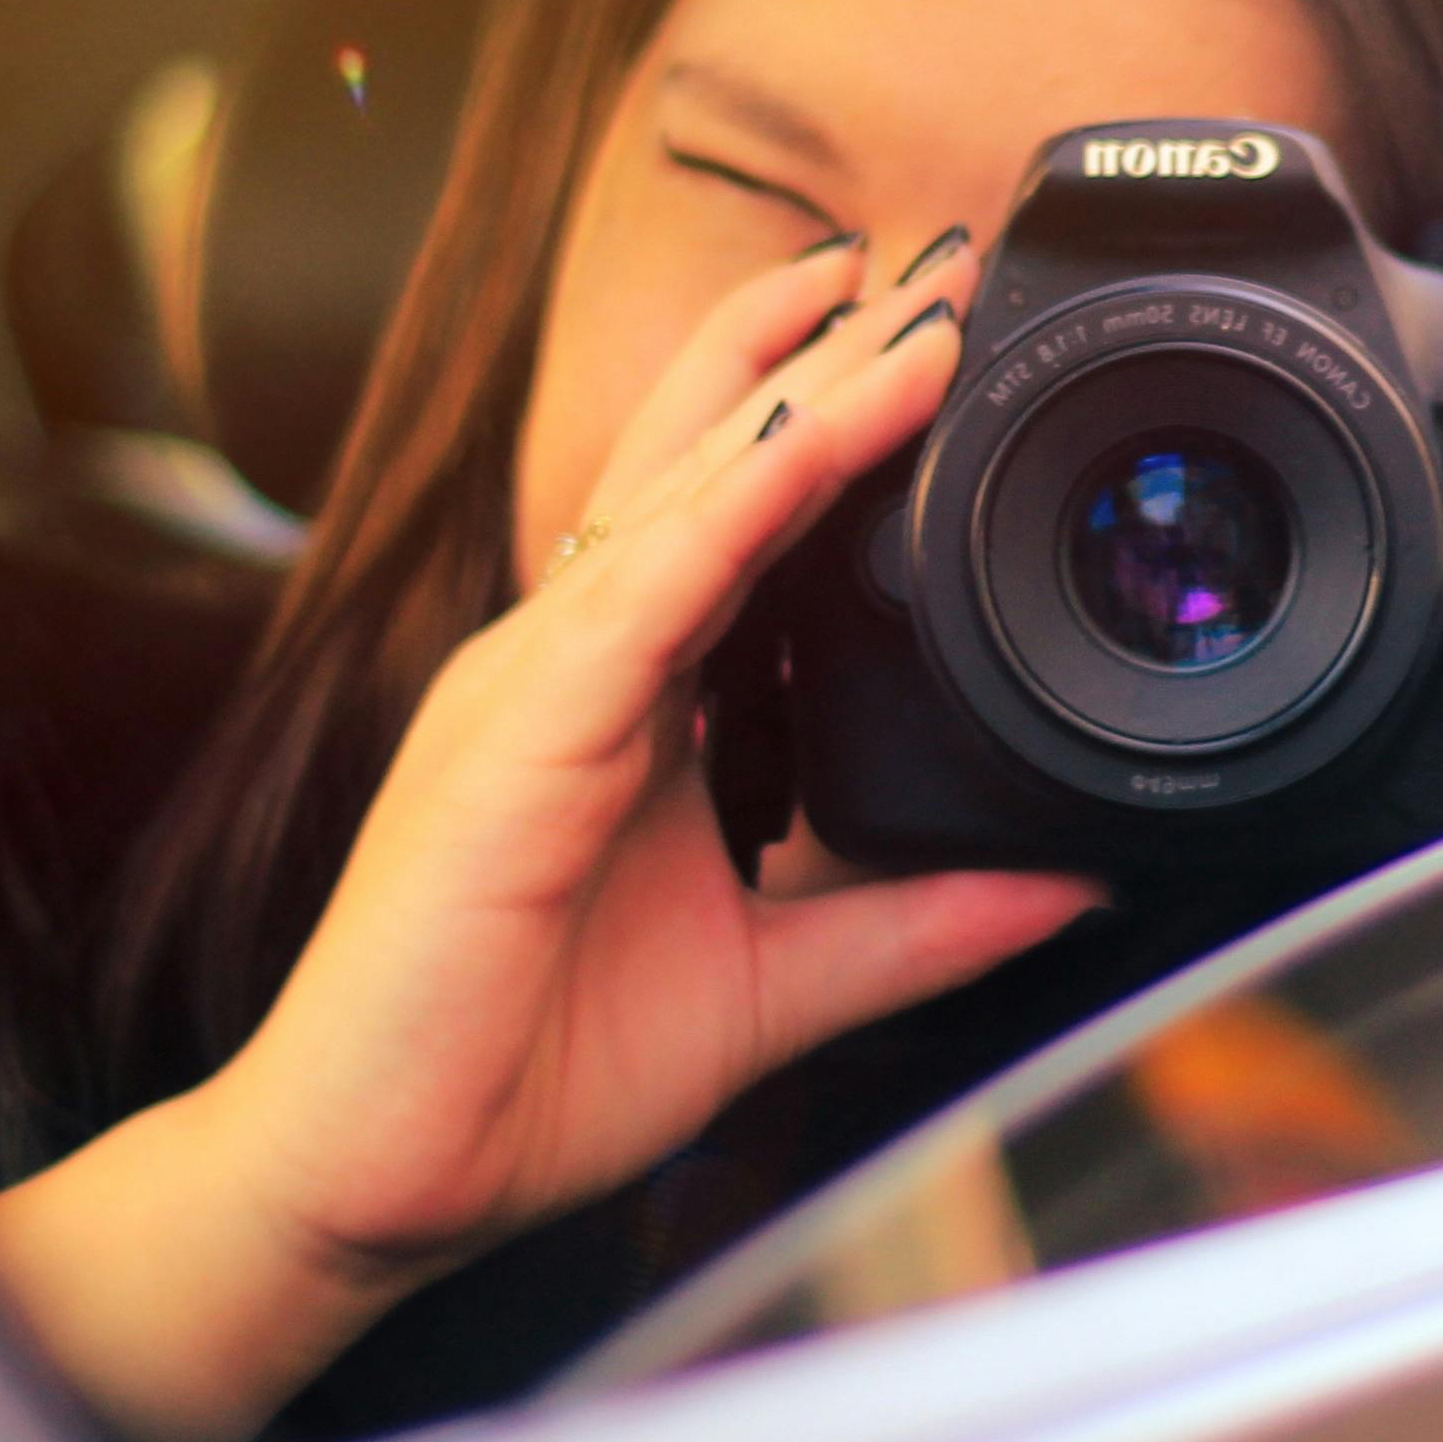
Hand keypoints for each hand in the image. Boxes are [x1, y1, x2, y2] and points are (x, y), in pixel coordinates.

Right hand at [0, 233, 1095, 1441]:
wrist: (374, 1178)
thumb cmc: (525, 1072)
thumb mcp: (777, 987)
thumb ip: (914, 924)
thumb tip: (1068, 884)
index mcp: (615, 702)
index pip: (723, 517)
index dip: (818, 416)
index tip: (927, 338)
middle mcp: (568, 664)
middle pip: (698, 460)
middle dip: (817, 351)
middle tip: (940, 263)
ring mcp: (531, 683)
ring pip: (680, 492)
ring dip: (800, 390)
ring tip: (907, 307)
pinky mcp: (518, 733)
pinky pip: (645, 586)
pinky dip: (737, 500)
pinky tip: (815, 434)